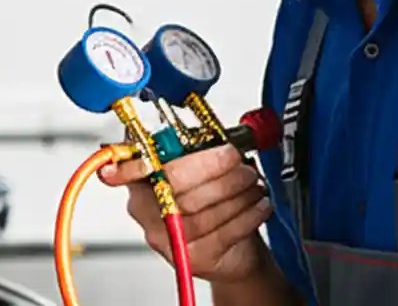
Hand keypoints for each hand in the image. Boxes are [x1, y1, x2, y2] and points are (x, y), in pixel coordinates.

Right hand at [98, 144, 274, 283]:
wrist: (229, 247)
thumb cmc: (210, 201)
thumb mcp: (199, 166)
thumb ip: (198, 150)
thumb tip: (218, 140)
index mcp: (140, 178)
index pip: (139, 166)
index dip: (168, 158)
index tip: (220, 152)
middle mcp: (145, 210)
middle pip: (176, 189)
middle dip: (219, 173)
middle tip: (244, 167)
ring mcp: (164, 237)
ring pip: (201, 214)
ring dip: (237, 195)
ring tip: (253, 185)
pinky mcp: (189, 258)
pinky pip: (221, 234)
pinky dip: (248, 216)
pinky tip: (259, 206)